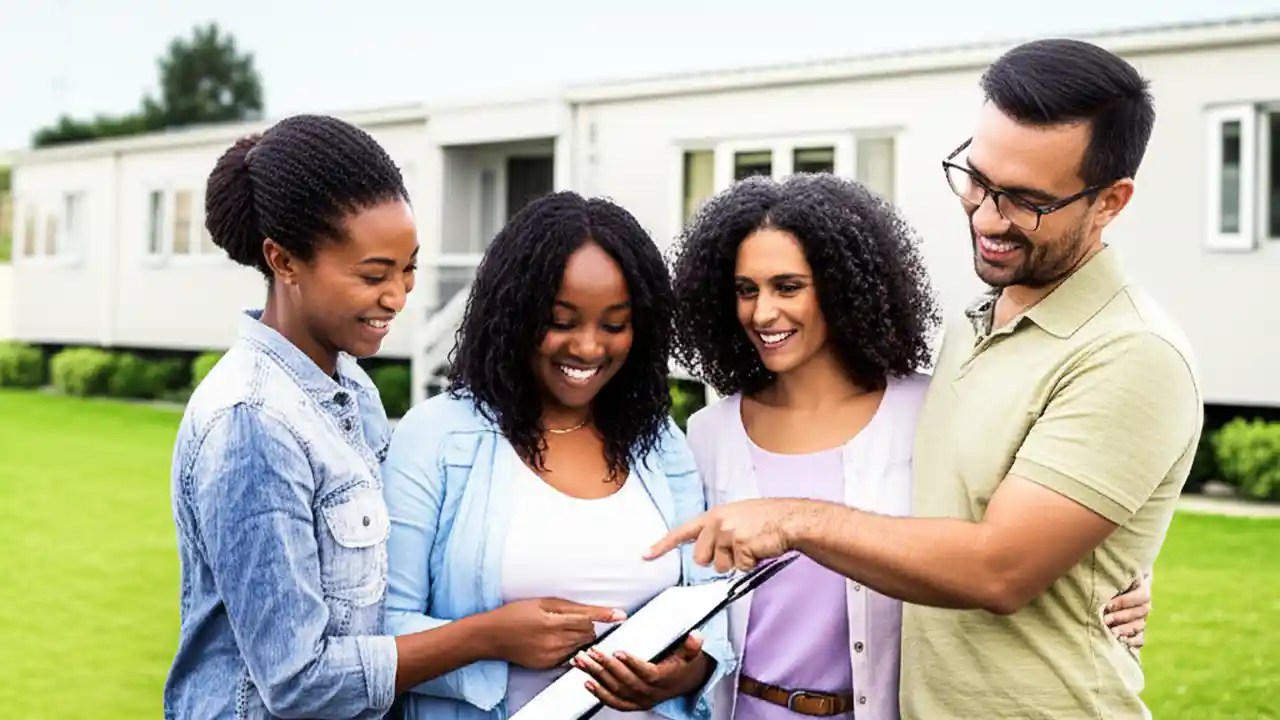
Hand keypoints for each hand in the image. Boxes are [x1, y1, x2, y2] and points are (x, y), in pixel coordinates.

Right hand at [483, 598, 625, 669]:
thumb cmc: (515, 614)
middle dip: (587, 625)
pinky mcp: (548, 664)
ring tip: (563, 628)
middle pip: (587, 633)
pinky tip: (555, 640)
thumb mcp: (541, 603)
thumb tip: (590, 612)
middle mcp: (554, 640)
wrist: (493, 636)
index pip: (586, 618)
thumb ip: (568, 607)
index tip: (621, 615)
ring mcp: (551, 655)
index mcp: (552, 621)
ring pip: (581, 645)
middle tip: (572, 618)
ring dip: (580, 636)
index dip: (605, 615)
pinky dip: (569, 647)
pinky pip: (570, 655)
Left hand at [577, 633, 710, 709]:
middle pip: (626, 681)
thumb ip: (692, 646)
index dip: (632, 663)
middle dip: (607, 666)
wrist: (684, 684)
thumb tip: (696, 636)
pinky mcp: (633, 704)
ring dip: (597, 676)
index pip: (647, 673)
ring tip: (582, 662)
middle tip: (593, 652)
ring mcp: (640, 700)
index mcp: (664, 680)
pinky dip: (600, 694)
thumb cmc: (683, 666)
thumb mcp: (691, 655)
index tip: (619, 651)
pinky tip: (587, 682)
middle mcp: (650, 693)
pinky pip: (614, 702)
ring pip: (616, 691)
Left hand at [645, 499, 797, 572]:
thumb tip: (707, 554)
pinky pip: (739, 568)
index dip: (662, 545)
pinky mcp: (740, 545)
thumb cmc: (766, 519)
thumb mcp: (736, 517)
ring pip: (720, 567)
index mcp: (713, 516)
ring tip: (752, 546)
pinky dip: (751, 564)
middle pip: (701, 559)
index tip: (646, 555)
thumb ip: (718, 531)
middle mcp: (716, 523)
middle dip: (718, 560)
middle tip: (738, 548)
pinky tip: (760, 549)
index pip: (681, 532)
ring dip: (736, 563)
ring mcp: (727, 533)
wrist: (789, 518)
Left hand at [1103, 573, 1151, 647]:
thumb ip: (1105, 578)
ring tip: (1110, 632)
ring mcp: (1142, 618)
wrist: (1111, 586)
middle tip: (1105, 619)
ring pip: (1140, 625)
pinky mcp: (1138, 631)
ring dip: (1125, 629)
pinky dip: (1132, 641)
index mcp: (1141, 586)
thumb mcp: (1109, 575)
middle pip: (1140, 612)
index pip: (1141, 595)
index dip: (1124, 601)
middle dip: (1121, 616)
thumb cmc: (1107, 578)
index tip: (1107, 604)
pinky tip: (1122, 641)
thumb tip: (1092, 580)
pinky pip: (1140, 639)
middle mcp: (1144, 604)